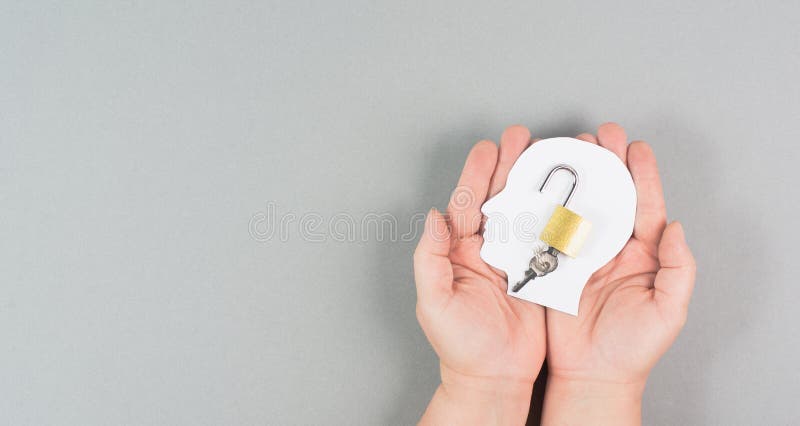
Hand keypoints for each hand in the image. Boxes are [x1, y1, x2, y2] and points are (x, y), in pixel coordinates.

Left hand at [414, 126, 545, 424]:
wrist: (493, 378)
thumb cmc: (458, 345)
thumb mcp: (434, 302)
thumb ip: (430, 257)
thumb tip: (433, 216)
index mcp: (460, 251)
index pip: (468, 204)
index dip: (477, 174)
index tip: (488, 147)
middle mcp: (488, 250)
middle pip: (500, 198)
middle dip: (510, 166)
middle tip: (522, 136)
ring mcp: (515, 260)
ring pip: (527, 212)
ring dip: (537, 184)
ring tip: (550, 155)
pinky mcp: (540, 275)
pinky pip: (550, 239)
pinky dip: (560, 217)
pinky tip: (571, 195)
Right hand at [542, 123, 696, 424]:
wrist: (592, 375)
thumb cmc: (633, 348)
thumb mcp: (669, 311)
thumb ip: (678, 268)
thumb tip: (675, 227)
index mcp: (640, 254)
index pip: (643, 205)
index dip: (640, 175)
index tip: (635, 146)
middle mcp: (609, 248)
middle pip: (607, 197)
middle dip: (603, 163)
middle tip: (597, 134)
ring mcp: (579, 255)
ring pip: (575, 207)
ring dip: (571, 178)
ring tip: (566, 150)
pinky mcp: (552, 266)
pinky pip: (547, 231)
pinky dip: (541, 208)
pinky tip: (536, 185)